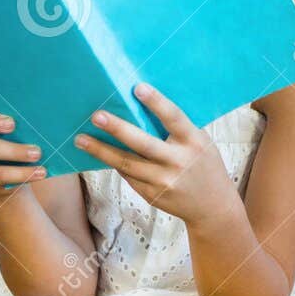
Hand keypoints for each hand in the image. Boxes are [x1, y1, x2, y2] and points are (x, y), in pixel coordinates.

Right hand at [0, 108, 47, 205]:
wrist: (7, 173)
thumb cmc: (9, 139)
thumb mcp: (5, 129)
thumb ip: (12, 121)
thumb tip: (38, 115)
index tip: (11, 123)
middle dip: (11, 149)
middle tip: (36, 150)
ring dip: (21, 170)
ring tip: (41, 167)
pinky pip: (5, 186)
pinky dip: (25, 178)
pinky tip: (40, 173)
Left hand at [75, 83, 238, 226]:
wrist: (213, 207)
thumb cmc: (204, 165)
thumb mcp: (201, 143)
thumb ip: (179, 129)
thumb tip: (143, 107)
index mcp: (194, 142)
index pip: (174, 118)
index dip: (156, 103)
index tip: (137, 87)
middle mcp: (178, 162)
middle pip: (143, 144)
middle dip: (118, 129)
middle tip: (96, 116)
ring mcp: (164, 181)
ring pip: (127, 164)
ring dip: (101, 151)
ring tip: (80, 139)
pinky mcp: (152, 195)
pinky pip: (128, 176)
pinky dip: (113, 163)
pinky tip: (98, 153)